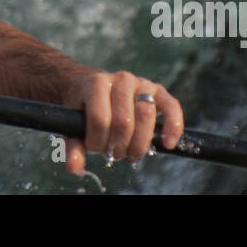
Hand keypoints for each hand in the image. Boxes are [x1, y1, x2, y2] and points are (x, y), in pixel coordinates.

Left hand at [61, 68, 183, 175]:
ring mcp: (141, 83)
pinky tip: (168, 143)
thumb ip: (74, 145)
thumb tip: (75, 168)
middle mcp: (120, 79)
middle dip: (118, 146)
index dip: (97, 142)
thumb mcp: (74, 124)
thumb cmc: (84, 108)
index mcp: (97, 83)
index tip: (93, 148)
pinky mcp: (158, 91)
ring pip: (146, 116)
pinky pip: (171, 107)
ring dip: (139, 144)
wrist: (93, 87)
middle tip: (113, 153)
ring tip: (130, 153)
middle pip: (124, 121)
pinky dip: (173, 126)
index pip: (100, 120)